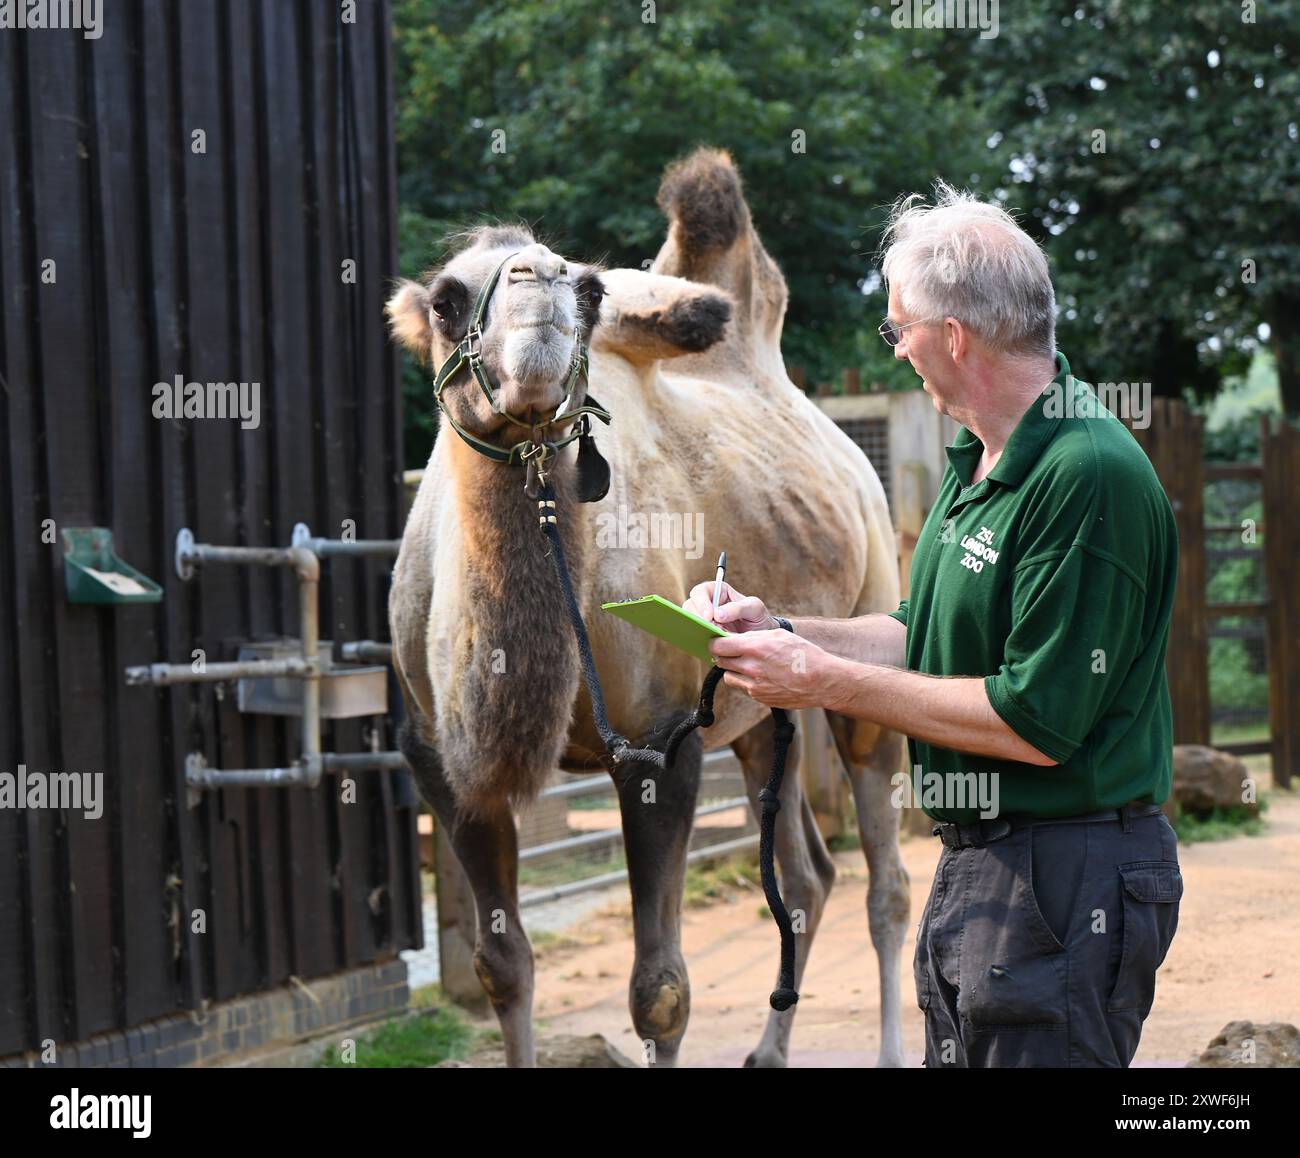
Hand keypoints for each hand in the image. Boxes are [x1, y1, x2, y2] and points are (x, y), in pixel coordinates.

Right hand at [683, 580, 775, 632]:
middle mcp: (707, 604)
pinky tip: (709, 646)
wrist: (761, 635)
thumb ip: (737, 608)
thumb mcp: (754, 608)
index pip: (701, 591)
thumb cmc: (757, 617)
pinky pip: (695, 636)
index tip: (709, 616)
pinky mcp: (704, 634)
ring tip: (713, 637)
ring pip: (690, 623)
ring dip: (699, 630)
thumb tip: (717, 615)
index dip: (701, 603)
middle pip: (690, 607)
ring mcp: (704, 620)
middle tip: (709, 629)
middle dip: (697, 618)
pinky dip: (700, 641)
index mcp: (717, 591)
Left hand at [708, 629, 845, 709]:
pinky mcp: (759, 697)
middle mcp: (752, 668)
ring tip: (746, 664)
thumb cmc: (803, 654)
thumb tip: (735, 639)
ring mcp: (754, 686)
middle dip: (723, 655)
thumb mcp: (779, 635)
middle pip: (720, 661)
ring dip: (732, 669)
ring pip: (728, 676)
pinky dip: (746, 681)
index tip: (716, 640)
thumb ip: (754, 637)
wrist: (821, 681)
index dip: (715, 642)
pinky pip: (743, 687)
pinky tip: (760, 675)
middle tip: (729, 651)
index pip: (719, 646)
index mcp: (756, 648)